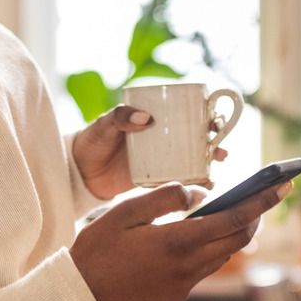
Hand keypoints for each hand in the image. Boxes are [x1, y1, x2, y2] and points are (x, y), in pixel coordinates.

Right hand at [69, 179, 291, 300]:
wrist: (81, 294)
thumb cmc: (98, 248)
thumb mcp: (126, 210)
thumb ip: (165, 197)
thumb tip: (198, 193)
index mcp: (177, 241)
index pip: (232, 218)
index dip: (260, 201)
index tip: (280, 186)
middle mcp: (188, 266)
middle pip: (236, 238)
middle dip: (256, 215)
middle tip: (269, 193)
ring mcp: (184, 283)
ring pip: (223, 254)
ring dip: (236, 232)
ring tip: (242, 210)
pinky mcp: (177, 293)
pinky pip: (206, 266)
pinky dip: (214, 247)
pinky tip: (207, 234)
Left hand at [72, 105, 228, 200]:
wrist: (79, 172)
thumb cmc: (93, 140)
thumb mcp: (105, 124)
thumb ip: (121, 117)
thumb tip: (146, 118)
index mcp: (156, 118)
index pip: (188, 113)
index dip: (208, 115)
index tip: (216, 122)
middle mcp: (164, 138)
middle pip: (198, 137)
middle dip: (216, 142)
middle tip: (221, 150)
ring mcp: (162, 159)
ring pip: (194, 159)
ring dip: (210, 163)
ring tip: (216, 170)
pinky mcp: (156, 180)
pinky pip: (181, 180)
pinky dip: (195, 183)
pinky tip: (205, 188)